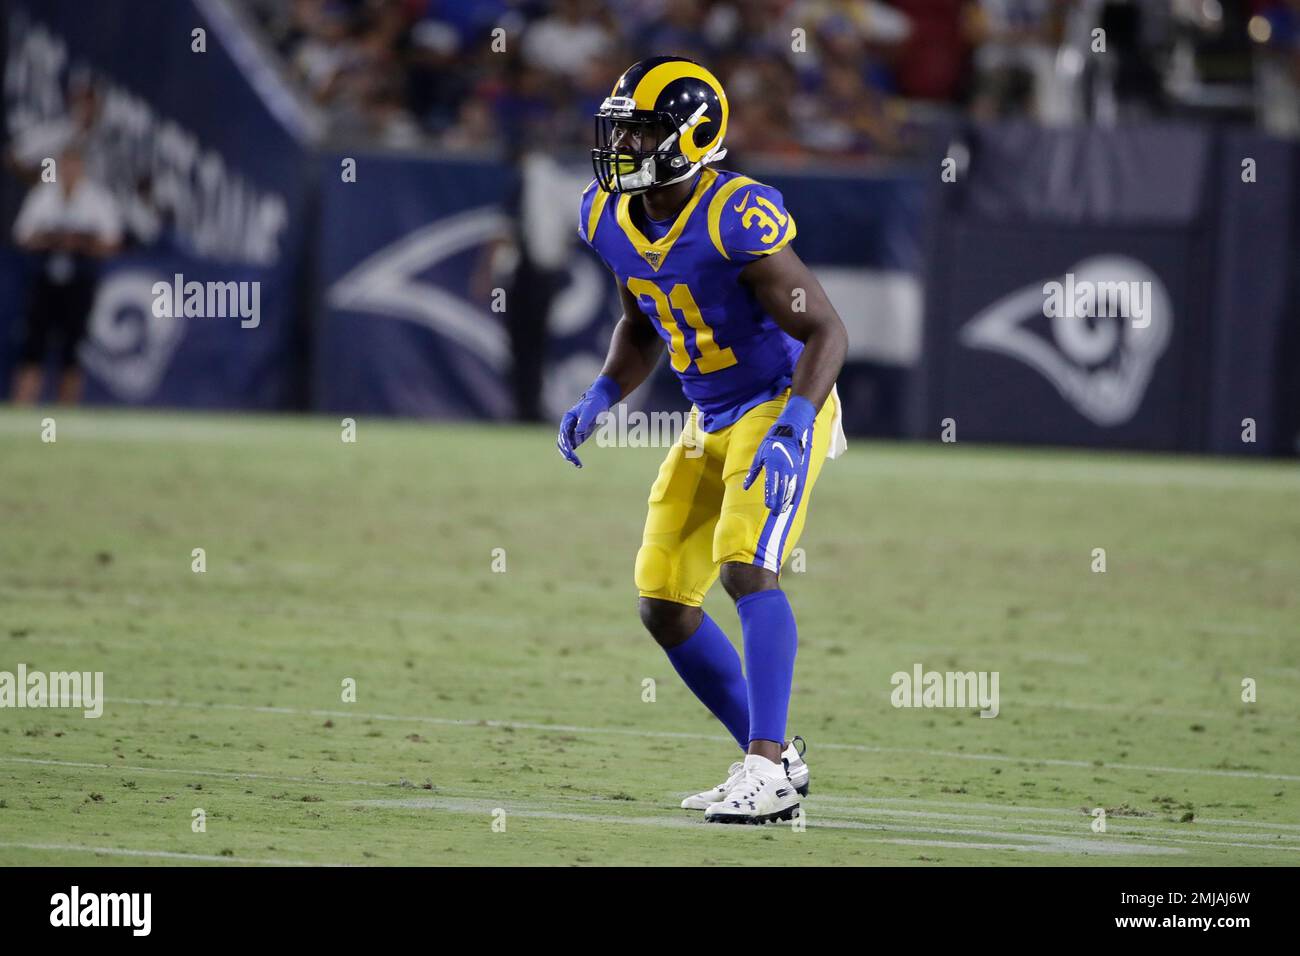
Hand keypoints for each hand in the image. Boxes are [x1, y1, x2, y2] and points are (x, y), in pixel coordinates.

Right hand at [557, 376, 619, 467]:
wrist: (600, 400)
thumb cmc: (594, 404)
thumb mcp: (590, 411)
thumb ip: (583, 421)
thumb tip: (578, 433)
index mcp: (567, 419)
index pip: (563, 434)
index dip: (566, 444)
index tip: (571, 453)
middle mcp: (567, 426)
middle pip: (562, 442)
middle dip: (566, 452)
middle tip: (574, 461)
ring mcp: (572, 432)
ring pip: (567, 446)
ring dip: (569, 456)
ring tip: (577, 464)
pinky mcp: (578, 436)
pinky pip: (573, 447)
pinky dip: (574, 455)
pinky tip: (578, 463)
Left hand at [742, 395, 815, 514]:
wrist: (790, 431)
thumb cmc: (772, 442)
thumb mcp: (759, 456)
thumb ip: (753, 473)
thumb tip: (745, 487)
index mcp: (774, 465)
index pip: (772, 485)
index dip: (771, 497)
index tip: (768, 506)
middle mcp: (785, 469)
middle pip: (783, 490)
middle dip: (779, 503)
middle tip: (775, 513)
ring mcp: (794, 470)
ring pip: (791, 489)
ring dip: (787, 501)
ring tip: (782, 510)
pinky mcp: (799, 469)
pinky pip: (798, 485)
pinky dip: (795, 494)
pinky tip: (792, 502)